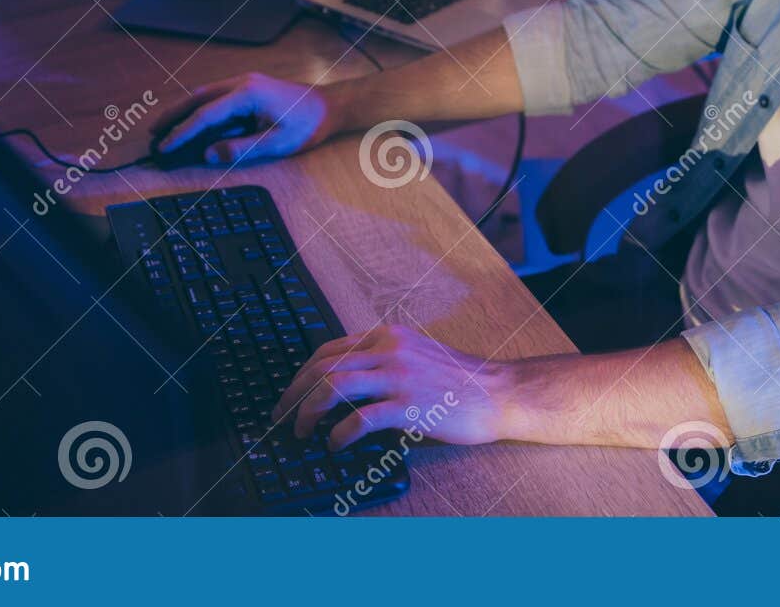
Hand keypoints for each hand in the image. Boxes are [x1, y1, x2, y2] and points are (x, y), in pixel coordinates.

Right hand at [155, 72, 333, 163]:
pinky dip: (200, 108)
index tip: (165, 146)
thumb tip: (208, 154)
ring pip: (205, 94)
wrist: (331, 105)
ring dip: (184, 110)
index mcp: (247, 94)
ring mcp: (245, 82)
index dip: (182, 132)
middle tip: (153, 133)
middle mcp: (242, 82)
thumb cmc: (308, 123)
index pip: (205, 114)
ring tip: (166, 127)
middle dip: (173, 115)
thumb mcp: (276, 142)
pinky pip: (217, 96)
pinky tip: (193, 120)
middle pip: (197, 98)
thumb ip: (240, 148)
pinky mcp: (249, 87)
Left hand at [274, 325, 513, 449]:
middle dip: (293, 393)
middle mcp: (388, 349)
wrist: (498, 392)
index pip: (329, 349)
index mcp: (388, 336)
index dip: (302, 374)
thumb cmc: (459, 380)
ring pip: (333, 386)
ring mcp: (398, 375)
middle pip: (322, 366)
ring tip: (302, 432)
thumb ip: (382, 360)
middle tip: (281, 417)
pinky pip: (359, 418)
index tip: (290, 394)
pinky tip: (335, 444)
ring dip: (308, 412)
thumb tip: (341, 384)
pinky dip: (338, 433)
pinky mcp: (408, 405)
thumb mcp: (416, 355)